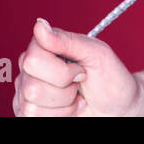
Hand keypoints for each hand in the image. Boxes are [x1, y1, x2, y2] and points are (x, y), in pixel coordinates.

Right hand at [13, 17, 143, 116]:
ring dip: (64, 103)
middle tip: (79, 82)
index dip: (62, 70)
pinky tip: (69, 107)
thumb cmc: (109, 76)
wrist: (118, 106)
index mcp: (43, 47)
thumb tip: (40, 24)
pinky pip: (33, 118)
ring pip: (32, 104)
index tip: (80, 68)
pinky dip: (61, 115)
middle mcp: (29, 69)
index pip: (33, 59)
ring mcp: (26, 92)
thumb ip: (66, 40)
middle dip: (64, 88)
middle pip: (32, 86)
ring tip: (75, 95)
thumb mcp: (95, 53)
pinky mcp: (28, 112)